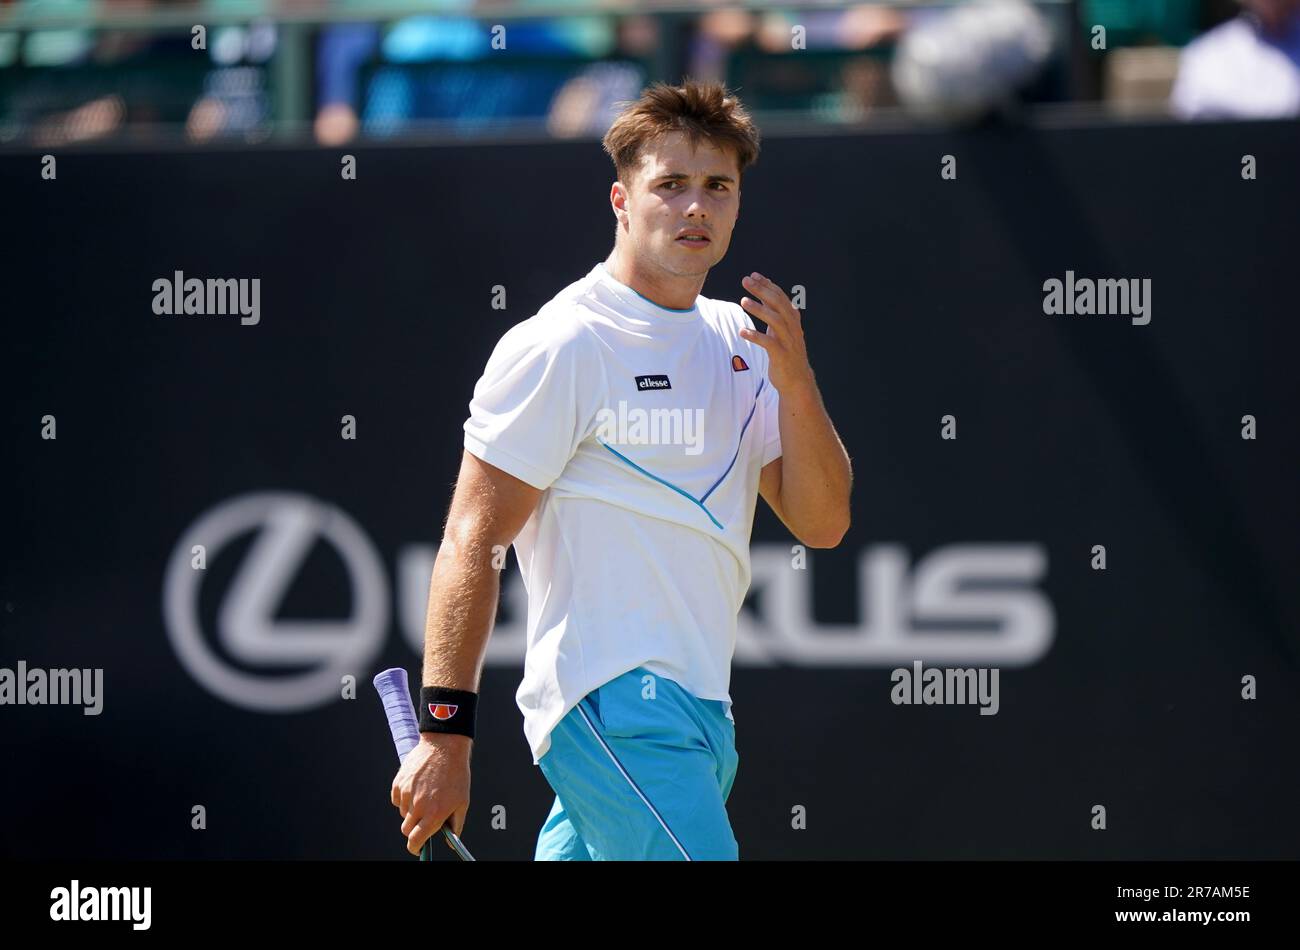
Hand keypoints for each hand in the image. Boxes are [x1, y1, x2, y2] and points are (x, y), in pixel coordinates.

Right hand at [391, 733, 471, 855]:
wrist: (445, 746)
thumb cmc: (456, 774)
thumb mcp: (462, 801)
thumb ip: (456, 825)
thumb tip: (451, 843)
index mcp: (434, 814)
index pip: (416, 840)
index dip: (415, 847)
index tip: (417, 847)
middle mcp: (418, 806)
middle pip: (406, 829)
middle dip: (414, 829)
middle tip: (423, 820)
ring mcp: (406, 794)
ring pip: (403, 813)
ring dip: (411, 810)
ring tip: (426, 794)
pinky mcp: (399, 783)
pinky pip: (397, 799)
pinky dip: (404, 797)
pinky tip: (417, 786)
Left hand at [738, 272, 814, 394]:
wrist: (797, 380)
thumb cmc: (786, 353)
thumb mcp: (780, 330)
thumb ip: (774, 313)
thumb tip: (765, 293)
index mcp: (792, 320)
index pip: (780, 297)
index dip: (767, 285)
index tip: (753, 275)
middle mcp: (792, 328)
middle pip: (778, 304)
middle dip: (762, 291)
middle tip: (746, 281)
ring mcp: (788, 341)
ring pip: (775, 321)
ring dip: (759, 309)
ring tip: (743, 301)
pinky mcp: (782, 356)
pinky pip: (768, 343)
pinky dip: (755, 336)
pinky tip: (742, 332)